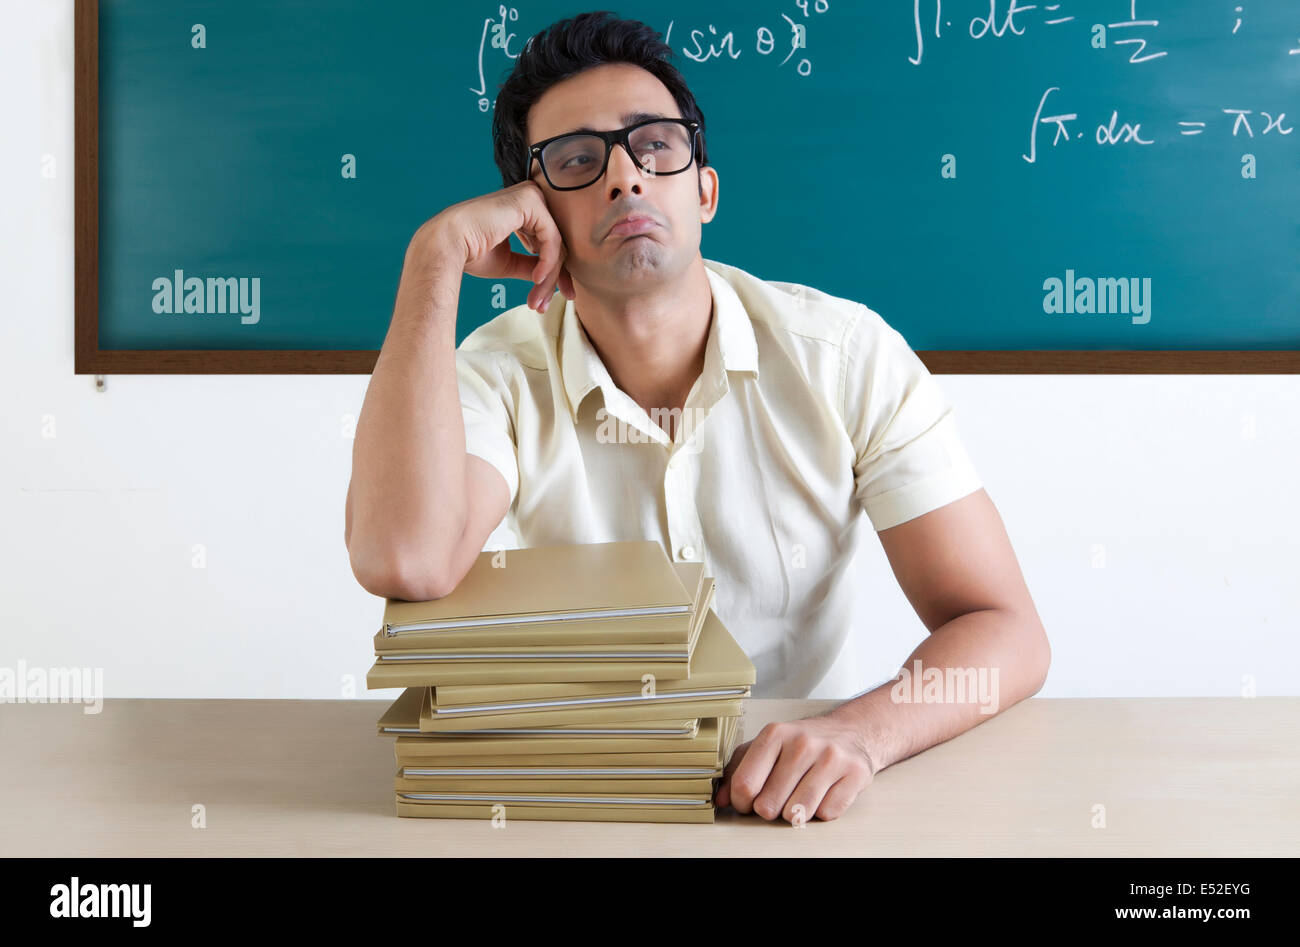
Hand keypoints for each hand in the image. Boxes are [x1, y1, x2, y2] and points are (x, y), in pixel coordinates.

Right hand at [413, 180, 573, 312]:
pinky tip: (536, 279)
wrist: (448, 246)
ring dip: (549, 277)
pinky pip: (552, 238)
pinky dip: (548, 262)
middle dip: (553, 278)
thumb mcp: (509, 262)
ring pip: (556, 244)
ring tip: (537, 298)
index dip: (553, 273)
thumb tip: (549, 277)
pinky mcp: (530, 201)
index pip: (549, 242)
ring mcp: (531, 196)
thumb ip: (531, 265)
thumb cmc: (470, 253)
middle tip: (545, 305)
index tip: (554, 298)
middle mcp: (529, 199)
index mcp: (522, 210)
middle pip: (556, 243)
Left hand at [715, 716, 875, 822]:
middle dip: (769, 809)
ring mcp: (831, 758)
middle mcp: (803, 743)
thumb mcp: (768, 747)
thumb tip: (722, 800)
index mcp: (775, 734)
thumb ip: (739, 769)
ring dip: (795, 813)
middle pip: (768, 805)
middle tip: (778, 797)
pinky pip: (826, 814)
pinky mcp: (855, 774)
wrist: (852, 732)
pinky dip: (822, 811)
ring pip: (797, 813)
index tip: (748, 802)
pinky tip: (823, 793)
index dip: (742, 803)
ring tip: (799, 795)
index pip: (745, 785)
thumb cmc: (804, 743)